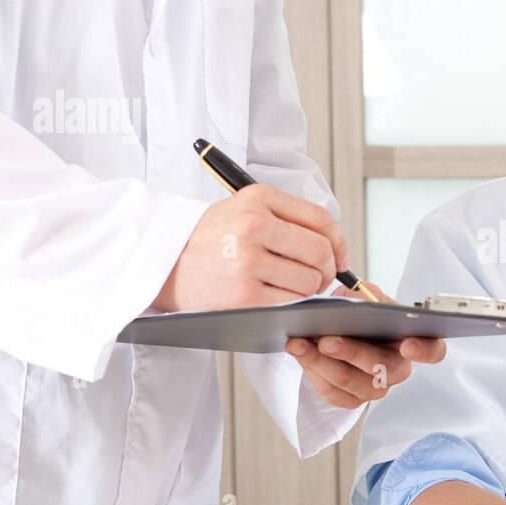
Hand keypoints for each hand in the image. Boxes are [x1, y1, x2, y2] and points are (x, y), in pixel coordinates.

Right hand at [152, 183, 348, 312]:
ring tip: (291, 289)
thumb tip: (336, 246)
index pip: (320, 219)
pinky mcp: (244, 294)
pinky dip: (294, 306)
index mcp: (258, 199)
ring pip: (310, 281)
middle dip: (327, 270)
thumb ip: (287, 218)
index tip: (341, 258)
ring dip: (309, 291)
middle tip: (319, 279)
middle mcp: (253, 225)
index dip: (339, 242)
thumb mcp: (243, 209)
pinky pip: (292, 303)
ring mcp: (247, 260)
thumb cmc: (210, 239)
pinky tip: (280, 301)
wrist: (164, 264)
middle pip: (320, 252)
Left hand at [284, 281, 446, 409]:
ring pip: (354, 384)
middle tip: (327, 341)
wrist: (332, 326)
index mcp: (412, 339)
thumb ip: (367, 296)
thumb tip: (360, 305)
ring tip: (300, 343)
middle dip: (354, 354)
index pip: (433, 350)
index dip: (424, 350)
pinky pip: (333, 393)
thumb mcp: (362, 295)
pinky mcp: (352, 399)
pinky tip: (299, 353)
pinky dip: (313, 373)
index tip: (407, 345)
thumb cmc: (355, 311)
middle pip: (385, 369)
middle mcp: (398, 368)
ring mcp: (376, 387)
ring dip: (323, 364)